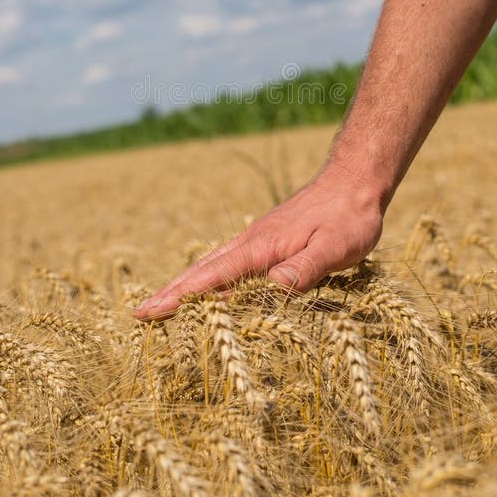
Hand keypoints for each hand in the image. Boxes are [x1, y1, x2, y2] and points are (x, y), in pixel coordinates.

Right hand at [135, 161, 383, 320]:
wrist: (355, 181)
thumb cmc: (349, 217)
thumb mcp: (335, 247)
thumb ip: (305, 268)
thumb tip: (273, 289)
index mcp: (262, 247)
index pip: (214, 275)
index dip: (182, 296)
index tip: (150, 312)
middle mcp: (252, 242)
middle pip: (203, 270)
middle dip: (172, 292)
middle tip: (141, 314)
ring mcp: (259, 240)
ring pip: (214, 265)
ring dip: (187, 285)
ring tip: (164, 304)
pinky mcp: (270, 241)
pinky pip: (230, 263)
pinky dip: (210, 278)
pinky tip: (211, 289)